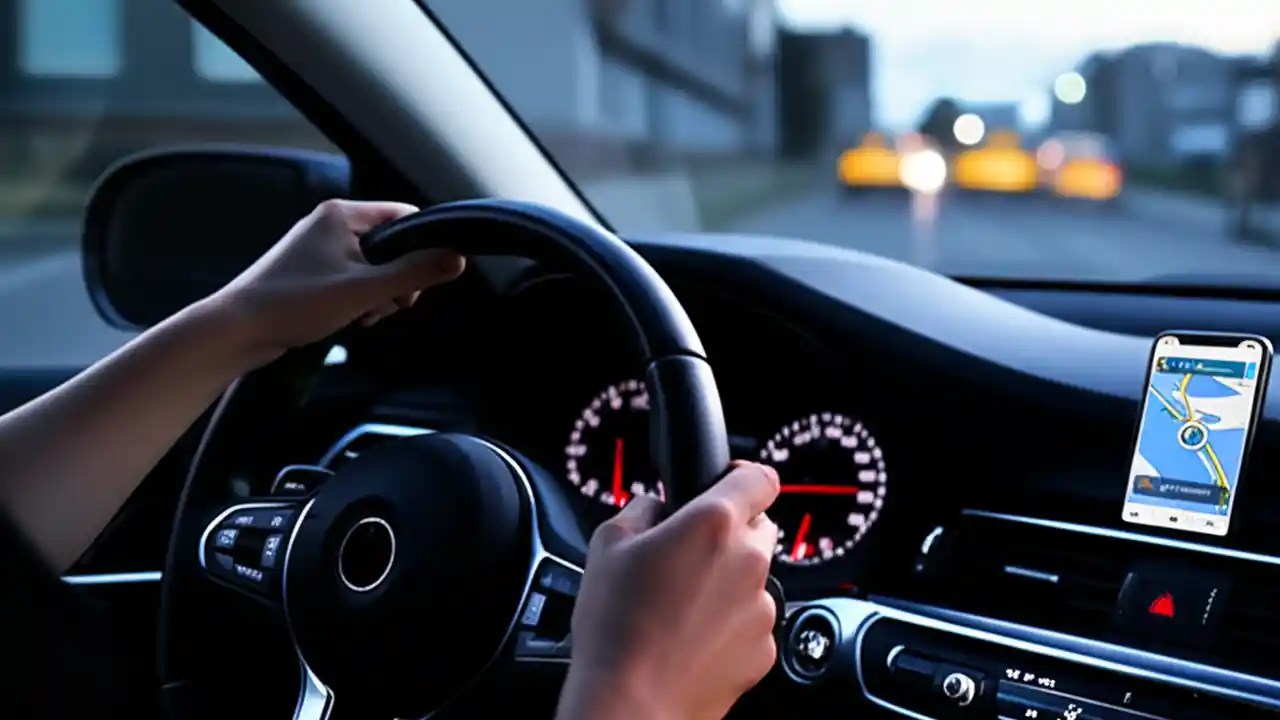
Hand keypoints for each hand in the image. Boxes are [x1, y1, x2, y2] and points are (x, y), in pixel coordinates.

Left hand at [210, 199, 464, 364]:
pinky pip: (352, 280)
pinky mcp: (310, 273)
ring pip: (373, 267)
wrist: (236, 329)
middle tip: (388, 304)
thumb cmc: (293, 303)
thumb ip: (414, 273)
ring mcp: (318, 249)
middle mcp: (329, 225)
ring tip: (364, 315)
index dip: (422, 246)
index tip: (424, 278)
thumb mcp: (365, 290)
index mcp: (341, 215)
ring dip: (379, 294)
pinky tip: (351, 319)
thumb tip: (457, 259)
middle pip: (391, 245)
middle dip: (398, 279)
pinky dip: (359, 300)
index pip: (404, 215)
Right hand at [558, 462, 779, 719]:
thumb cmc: (615, 628)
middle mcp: (748, 561)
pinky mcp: (763, 649)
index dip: (742, 478)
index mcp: (714, 524)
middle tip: (688, 554)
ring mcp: (761, 608)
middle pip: (760, 527)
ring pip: (755, 577)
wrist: (629, 704)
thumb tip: (656, 508)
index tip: (728, 484)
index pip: (759, 478)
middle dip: (730, 533)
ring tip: (681, 606)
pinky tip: (691, 636)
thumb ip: (642, 510)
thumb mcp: (607, 544)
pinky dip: (730, 624)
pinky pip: (752, 621)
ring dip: (727, 582)